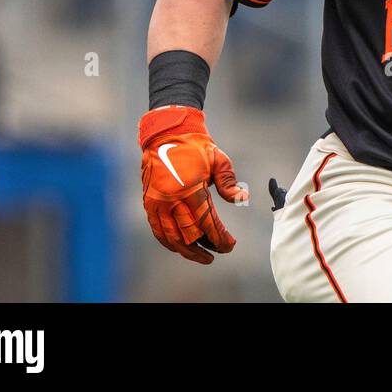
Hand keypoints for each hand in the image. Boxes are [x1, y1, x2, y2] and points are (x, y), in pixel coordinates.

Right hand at [139, 105, 248, 263]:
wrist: (166, 134)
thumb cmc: (196, 146)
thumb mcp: (218, 160)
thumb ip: (229, 182)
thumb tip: (242, 199)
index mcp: (190, 189)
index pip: (206, 222)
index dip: (219, 237)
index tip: (229, 246)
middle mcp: (171, 199)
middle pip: (189, 233)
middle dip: (206, 246)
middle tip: (218, 252)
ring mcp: (157, 202)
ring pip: (172, 237)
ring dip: (187, 250)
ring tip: (202, 256)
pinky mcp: (149, 203)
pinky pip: (157, 230)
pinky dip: (168, 242)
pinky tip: (179, 247)